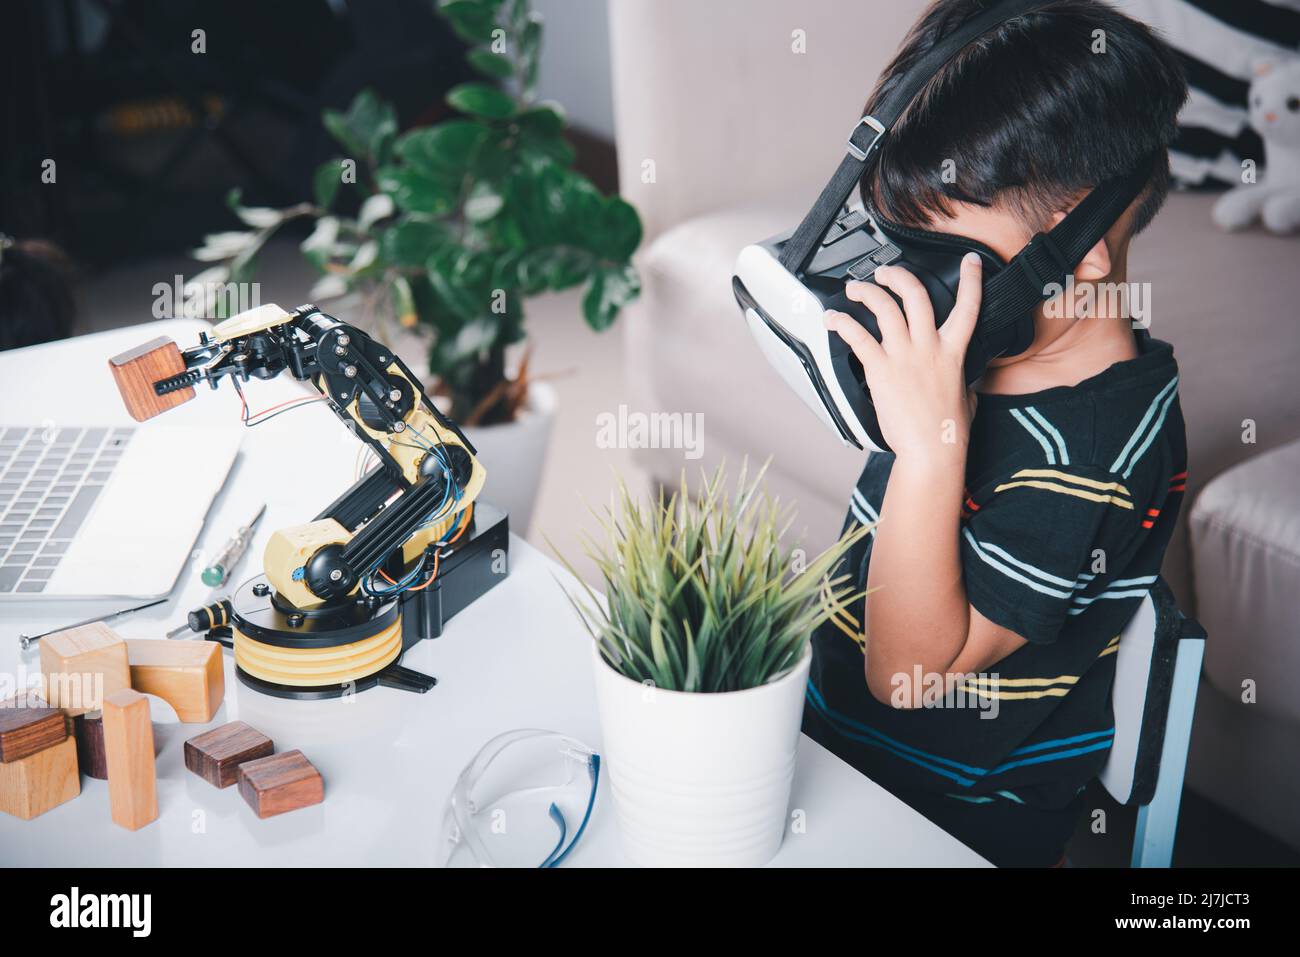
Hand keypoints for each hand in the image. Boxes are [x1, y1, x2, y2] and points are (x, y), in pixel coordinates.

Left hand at [824, 252, 981, 461]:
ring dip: (867, 291)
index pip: (968, 307)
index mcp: (952, 352)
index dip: (970, 280)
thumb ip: (961, 376)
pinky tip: (833, 319)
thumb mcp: (966, 394)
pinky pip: (859, 337)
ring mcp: (904, 356)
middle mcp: (929, 347)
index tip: (969, 260)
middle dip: (899, 275)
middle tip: (885, 272)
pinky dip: (842, 323)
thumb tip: (963, 374)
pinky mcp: (881, 369)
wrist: (932, 449)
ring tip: (855, 288)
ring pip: (885, 308)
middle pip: (916, 295)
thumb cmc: (948, 430)